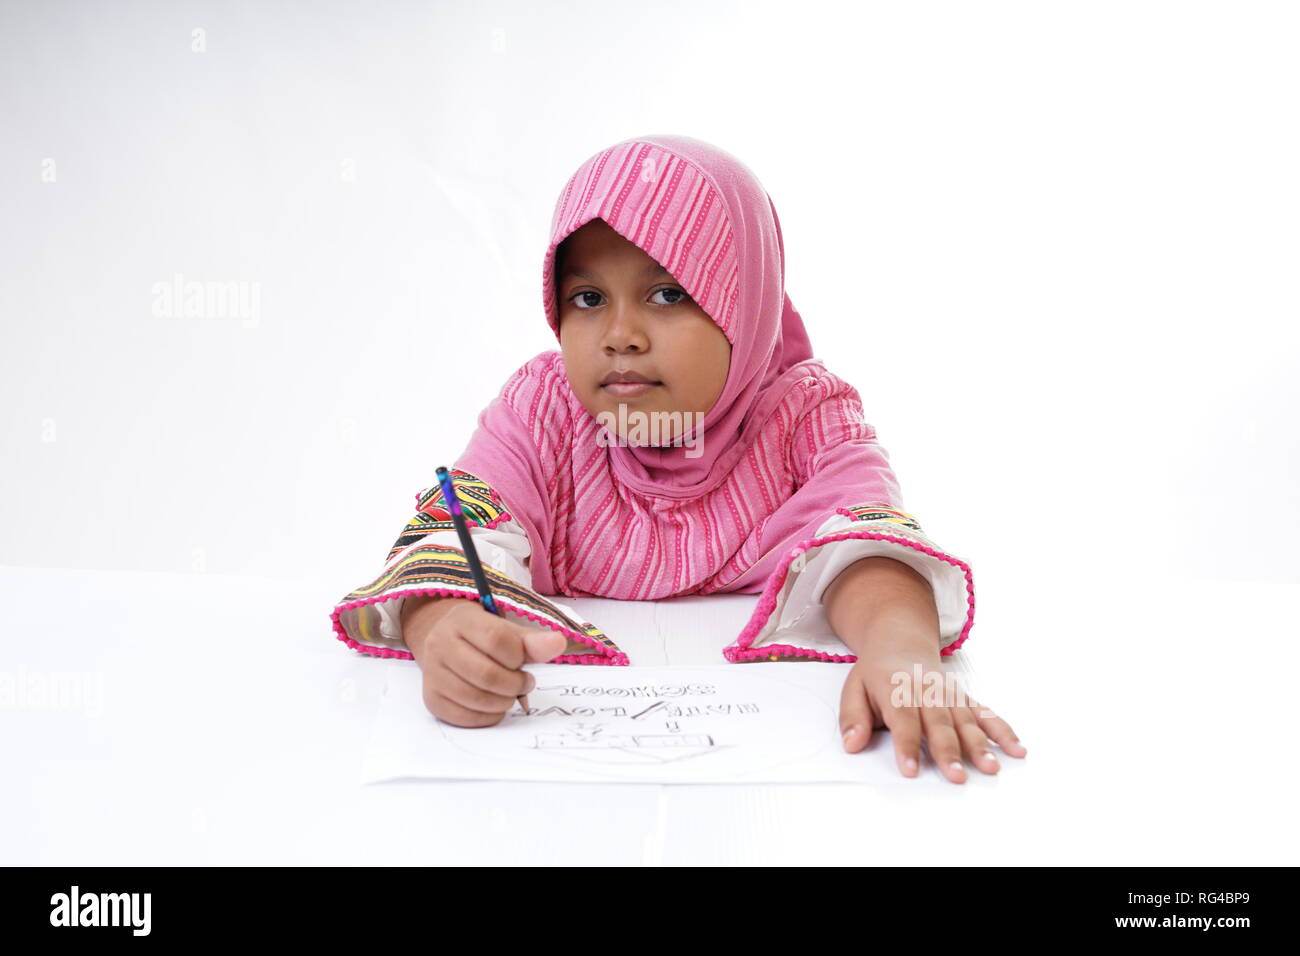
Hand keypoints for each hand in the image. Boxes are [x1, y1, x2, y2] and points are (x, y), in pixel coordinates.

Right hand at [403, 597, 568, 726]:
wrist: (447, 643)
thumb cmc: (483, 636)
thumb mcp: (507, 629)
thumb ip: (532, 640)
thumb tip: (558, 643)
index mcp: (462, 620)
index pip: (496, 640)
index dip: (518, 656)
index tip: (524, 661)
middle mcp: (440, 644)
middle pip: (486, 674)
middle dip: (515, 684)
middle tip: (525, 682)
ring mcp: (433, 673)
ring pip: (475, 698)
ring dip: (504, 702)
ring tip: (511, 693)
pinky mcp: (432, 699)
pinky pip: (465, 717)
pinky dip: (489, 716)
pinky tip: (495, 705)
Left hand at [839, 640, 1026, 782]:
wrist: (900, 642)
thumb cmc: (876, 674)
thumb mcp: (853, 689)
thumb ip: (853, 718)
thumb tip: (852, 745)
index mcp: (896, 688)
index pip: (903, 719)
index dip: (907, 745)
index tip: (911, 771)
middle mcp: (927, 690)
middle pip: (939, 723)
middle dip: (948, 750)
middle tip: (956, 776)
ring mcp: (950, 694)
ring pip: (966, 720)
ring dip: (980, 745)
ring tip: (991, 768)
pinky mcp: (965, 699)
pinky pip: (986, 715)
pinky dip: (1003, 732)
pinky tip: (1017, 750)